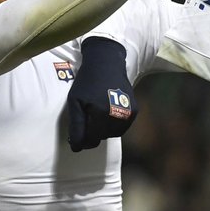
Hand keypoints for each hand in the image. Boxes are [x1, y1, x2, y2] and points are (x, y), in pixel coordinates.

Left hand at [66, 37, 137, 151]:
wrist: (106, 62)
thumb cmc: (87, 82)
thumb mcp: (75, 102)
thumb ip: (76, 126)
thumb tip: (76, 148)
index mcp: (102, 113)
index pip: (92, 139)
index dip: (83, 138)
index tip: (77, 132)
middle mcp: (119, 115)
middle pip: (103, 137)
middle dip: (93, 131)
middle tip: (86, 116)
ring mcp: (129, 113)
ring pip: (113, 134)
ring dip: (104, 129)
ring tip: (96, 113)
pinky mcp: (135, 110)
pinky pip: (123, 127)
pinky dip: (114, 124)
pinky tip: (107, 111)